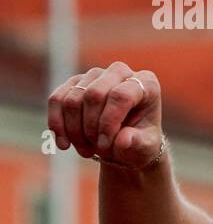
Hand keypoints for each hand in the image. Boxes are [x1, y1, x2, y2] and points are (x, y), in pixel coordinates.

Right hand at [47, 61, 163, 169]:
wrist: (124, 143)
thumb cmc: (139, 142)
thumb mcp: (145, 147)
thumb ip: (137, 143)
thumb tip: (123, 140)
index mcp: (146, 83)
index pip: (121, 96)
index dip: (109, 122)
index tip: (106, 145)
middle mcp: (121, 72)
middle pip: (94, 94)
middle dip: (90, 127)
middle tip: (96, 149)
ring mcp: (96, 75)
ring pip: (72, 99)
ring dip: (74, 130)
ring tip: (86, 151)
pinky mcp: (75, 82)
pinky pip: (56, 100)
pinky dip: (57, 125)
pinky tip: (64, 144)